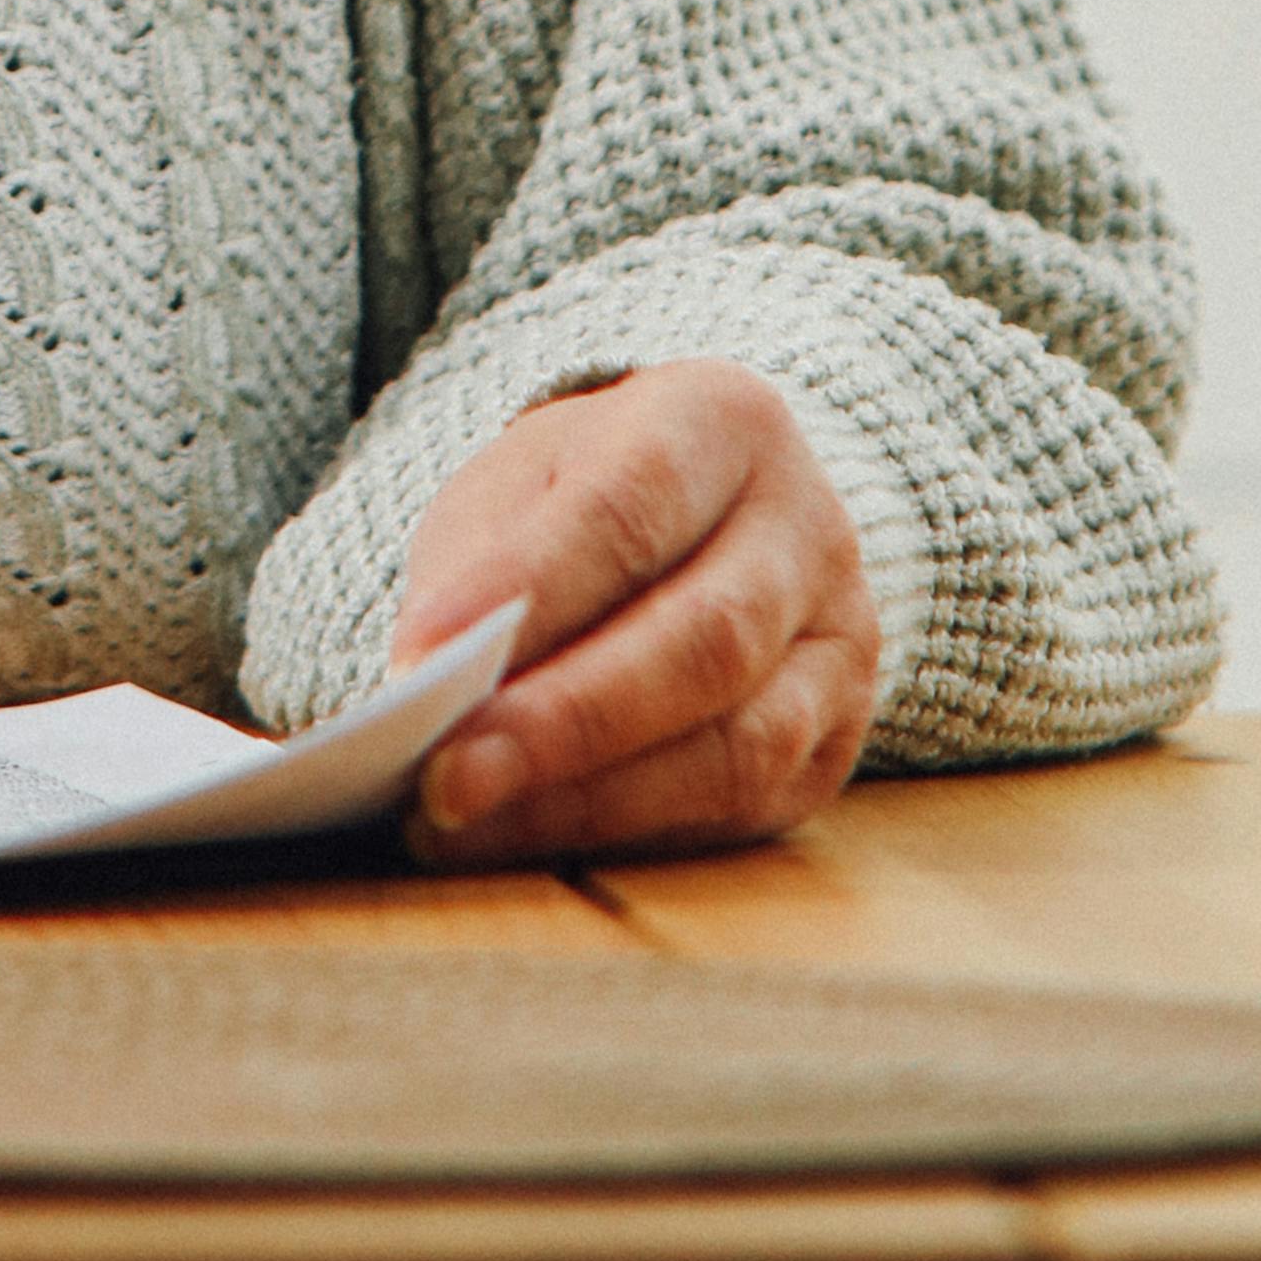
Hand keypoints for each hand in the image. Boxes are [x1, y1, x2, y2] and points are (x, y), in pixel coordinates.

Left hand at [387, 358, 880, 861]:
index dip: (528, 589)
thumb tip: (430, 677)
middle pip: (704, 640)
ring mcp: (840, 648)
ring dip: (590, 798)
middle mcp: (809, 532)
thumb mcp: (522, 484)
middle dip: (564, 722)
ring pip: (737, 747)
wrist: (700, 523)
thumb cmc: (590, 497)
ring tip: (468, 820)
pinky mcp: (833, 748)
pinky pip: (739, 811)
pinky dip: (625, 833)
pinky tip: (530, 836)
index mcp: (727, 423)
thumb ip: (481, 568)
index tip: (420, 656)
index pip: (630, 506)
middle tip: (445, 774)